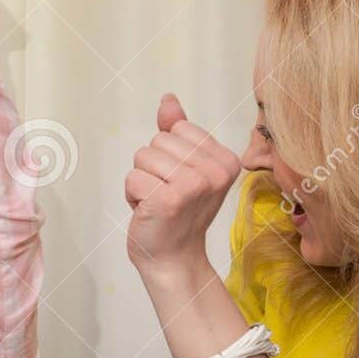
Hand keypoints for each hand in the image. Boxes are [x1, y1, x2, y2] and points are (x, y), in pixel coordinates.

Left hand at [124, 94, 241, 274]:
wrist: (174, 258)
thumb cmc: (179, 212)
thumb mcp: (185, 167)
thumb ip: (177, 131)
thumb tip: (168, 99)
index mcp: (226, 160)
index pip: (177, 128)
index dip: (168, 154)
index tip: (179, 180)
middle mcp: (215, 172)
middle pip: (157, 141)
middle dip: (152, 167)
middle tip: (167, 195)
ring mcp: (193, 186)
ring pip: (142, 157)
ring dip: (142, 181)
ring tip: (158, 202)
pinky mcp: (168, 200)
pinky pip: (132, 178)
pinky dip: (132, 196)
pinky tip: (149, 212)